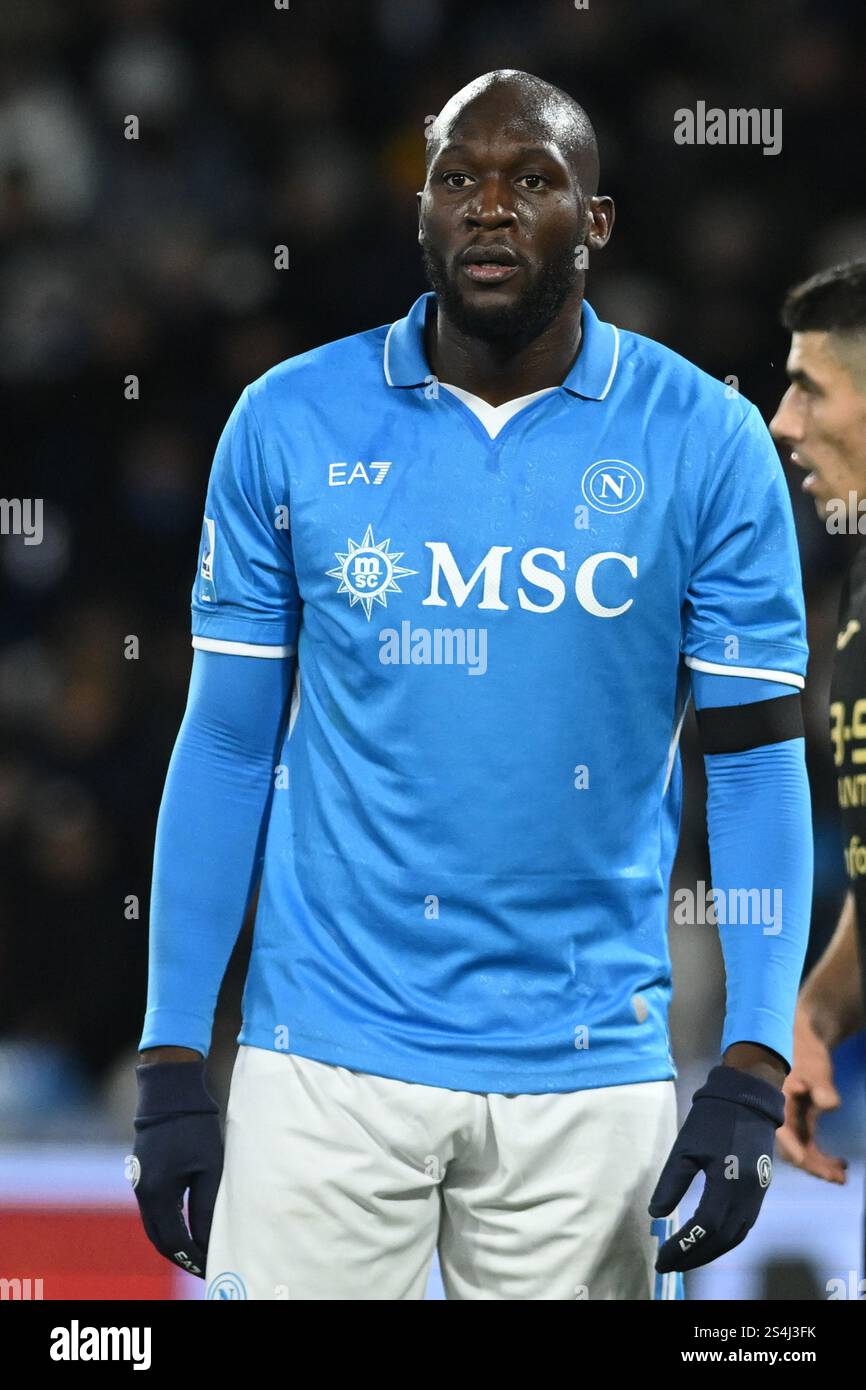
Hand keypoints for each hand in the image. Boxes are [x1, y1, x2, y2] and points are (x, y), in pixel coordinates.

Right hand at [132, 1059, 223, 1278]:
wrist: (169, 1092)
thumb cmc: (194, 1127)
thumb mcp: (208, 1168)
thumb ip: (206, 1208)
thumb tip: (210, 1241)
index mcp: (157, 1195)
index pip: (174, 1243)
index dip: (193, 1259)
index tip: (213, 1266)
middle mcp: (143, 1193)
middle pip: (160, 1240)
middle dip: (182, 1256)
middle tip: (206, 1265)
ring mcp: (140, 1183)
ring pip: (155, 1226)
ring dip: (175, 1241)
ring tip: (200, 1249)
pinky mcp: (143, 1173)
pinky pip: (154, 1210)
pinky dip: (169, 1223)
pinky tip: (187, 1223)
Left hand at [649, 1064, 784, 1272]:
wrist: (748, 1099)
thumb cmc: (713, 1119)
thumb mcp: (686, 1148)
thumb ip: (671, 1182)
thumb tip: (656, 1214)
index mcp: (729, 1183)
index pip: (705, 1227)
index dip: (684, 1246)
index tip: (662, 1258)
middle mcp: (748, 1195)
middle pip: (722, 1239)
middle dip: (695, 1256)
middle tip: (669, 1265)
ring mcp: (757, 1195)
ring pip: (735, 1236)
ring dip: (710, 1251)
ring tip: (685, 1258)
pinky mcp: (759, 1191)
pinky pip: (743, 1226)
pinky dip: (724, 1239)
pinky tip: (708, 1241)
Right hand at [777, 1006, 846, 1183]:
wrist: (800, 1034)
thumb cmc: (803, 1049)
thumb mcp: (815, 1066)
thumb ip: (821, 1086)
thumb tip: (828, 1104)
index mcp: (774, 1102)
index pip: (781, 1132)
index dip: (792, 1149)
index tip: (805, 1161)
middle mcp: (777, 1114)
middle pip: (793, 1147)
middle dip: (814, 1165)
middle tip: (838, 1178)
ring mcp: (787, 1117)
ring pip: (801, 1149)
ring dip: (820, 1164)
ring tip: (842, 1174)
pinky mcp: (797, 1118)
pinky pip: (807, 1143)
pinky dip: (820, 1154)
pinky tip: (838, 1161)